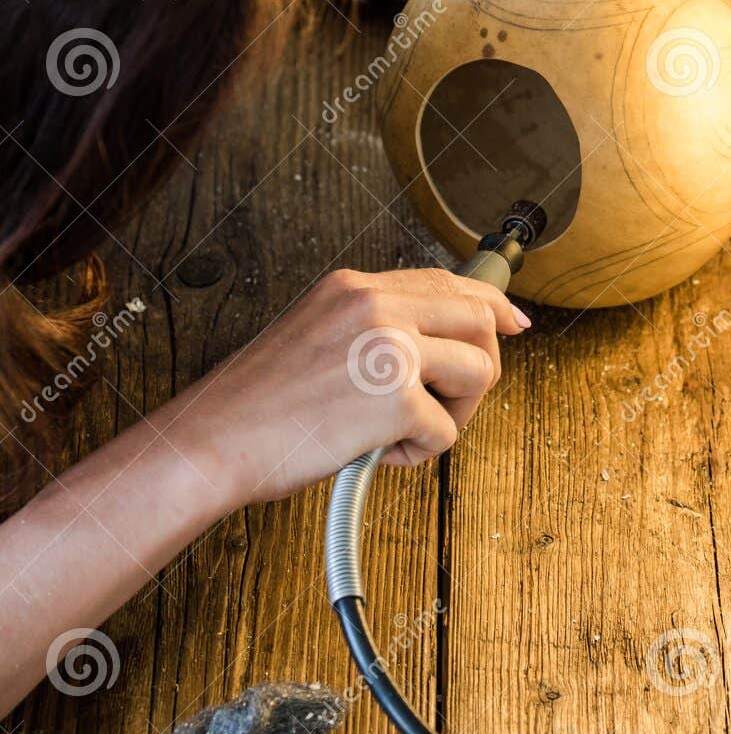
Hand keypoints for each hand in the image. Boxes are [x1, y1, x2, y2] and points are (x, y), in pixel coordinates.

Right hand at [170, 268, 528, 505]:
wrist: (213, 441)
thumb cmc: (256, 406)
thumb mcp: (314, 336)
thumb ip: (371, 330)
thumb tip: (433, 348)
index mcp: (353, 287)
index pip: (445, 281)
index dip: (489, 303)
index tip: (513, 322)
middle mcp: (375, 306)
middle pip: (479, 318)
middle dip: (481, 366)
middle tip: (451, 402)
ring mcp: (389, 348)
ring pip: (478, 371)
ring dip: (454, 412)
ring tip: (403, 432)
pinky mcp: (396, 398)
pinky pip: (447, 429)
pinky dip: (420, 451)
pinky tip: (377, 451)